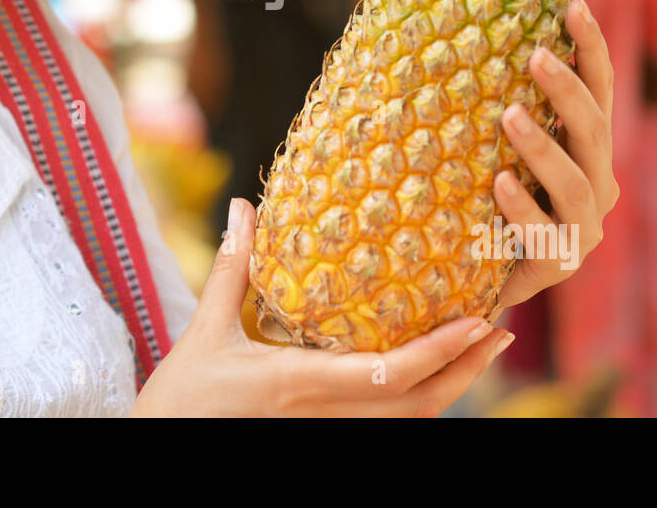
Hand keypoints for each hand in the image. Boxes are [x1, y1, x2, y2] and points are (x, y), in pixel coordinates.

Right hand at [131, 198, 514, 416]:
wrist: (157, 450)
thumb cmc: (178, 398)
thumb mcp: (204, 330)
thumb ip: (232, 269)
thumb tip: (244, 208)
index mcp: (298, 383)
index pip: (388, 376)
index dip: (440, 352)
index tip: (478, 321)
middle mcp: (321, 417)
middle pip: (416, 408)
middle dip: (465, 371)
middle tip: (500, 330)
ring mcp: (323, 435)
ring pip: (406, 424)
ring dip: (449, 388)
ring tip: (478, 347)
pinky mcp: (318, 439)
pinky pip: (382, 427)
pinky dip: (416, 402)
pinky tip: (427, 375)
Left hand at [489, 0, 618, 318]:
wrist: (478, 279)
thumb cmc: (487, 200)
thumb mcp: (497, 146)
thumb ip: (504, 105)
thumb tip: (469, 33)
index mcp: (589, 149)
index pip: (599, 89)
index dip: (591, 47)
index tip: (575, 2)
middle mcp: (597, 185)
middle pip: (594, 129)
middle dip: (568, 89)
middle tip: (536, 55)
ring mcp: (583, 228)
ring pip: (575, 181)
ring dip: (543, 145)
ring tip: (509, 115)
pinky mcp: (558, 263)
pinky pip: (543, 231)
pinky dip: (522, 206)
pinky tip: (501, 184)